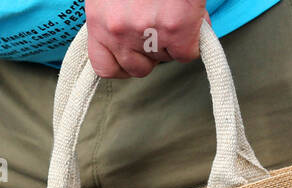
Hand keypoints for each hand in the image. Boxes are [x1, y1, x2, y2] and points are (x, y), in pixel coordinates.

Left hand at [85, 0, 207, 77]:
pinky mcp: (175, 28)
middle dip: (151, 52)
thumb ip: (120, 15)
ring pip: (163, 60)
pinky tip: (192, 21)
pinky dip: (193, 41)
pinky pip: (186, 53)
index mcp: (98, 19)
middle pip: (137, 68)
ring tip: (174, 16)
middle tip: (160, 27)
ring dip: (171, 44)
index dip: (123, 62)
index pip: (104, 67)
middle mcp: (117, 31)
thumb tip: (141, 35)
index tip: (134, 52)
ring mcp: (145, 31)